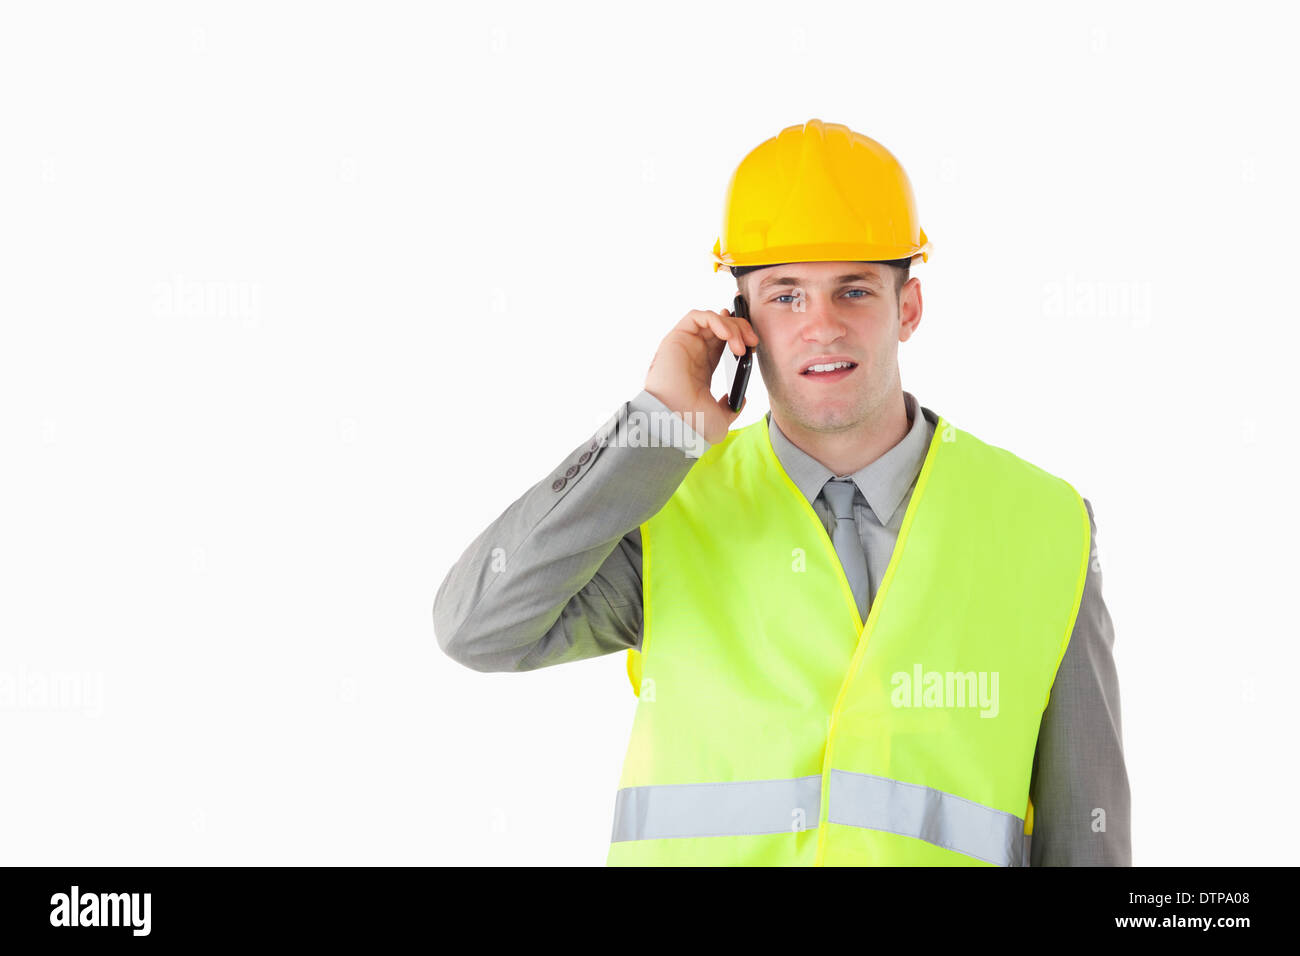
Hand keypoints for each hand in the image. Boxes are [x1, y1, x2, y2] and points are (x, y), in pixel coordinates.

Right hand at [644, 307, 758, 445]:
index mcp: (704, 366)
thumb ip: (731, 407)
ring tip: (741, 344)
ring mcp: (686, 343)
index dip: (741, 336)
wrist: (676, 421)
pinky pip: (698, 317)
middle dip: (742, 329)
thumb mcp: (721, 417)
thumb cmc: (692, 422)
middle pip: (721, 326)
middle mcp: (694, 352)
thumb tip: (741, 400)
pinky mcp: (677, 337)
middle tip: (753, 342)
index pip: (724, 340)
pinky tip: (728, 335)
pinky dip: (716, 320)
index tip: (753, 346)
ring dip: (732, 326)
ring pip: (712, 319)